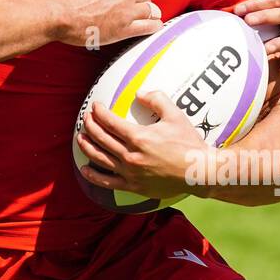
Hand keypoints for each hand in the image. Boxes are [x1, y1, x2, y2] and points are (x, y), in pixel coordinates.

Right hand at [51, 0, 162, 46]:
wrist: (59, 13)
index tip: (122, 0)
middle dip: (140, 4)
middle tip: (137, 10)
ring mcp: (127, 10)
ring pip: (150, 11)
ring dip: (151, 14)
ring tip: (152, 18)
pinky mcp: (126, 28)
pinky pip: (149, 26)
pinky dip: (154, 26)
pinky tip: (155, 27)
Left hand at [76, 90, 210, 201]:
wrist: (199, 172)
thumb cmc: (189, 143)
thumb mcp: (175, 115)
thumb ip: (157, 99)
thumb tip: (139, 92)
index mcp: (139, 137)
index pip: (109, 121)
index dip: (98, 112)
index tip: (95, 106)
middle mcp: (131, 155)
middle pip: (101, 138)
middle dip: (89, 125)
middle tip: (86, 118)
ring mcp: (130, 173)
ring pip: (99, 158)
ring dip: (86, 146)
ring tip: (80, 138)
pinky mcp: (133, 186)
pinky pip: (107, 182)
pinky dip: (93, 176)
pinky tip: (84, 169)